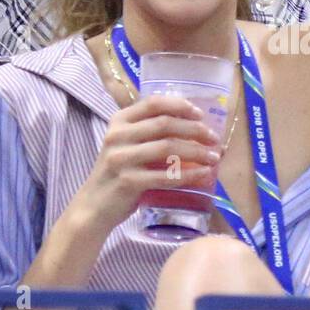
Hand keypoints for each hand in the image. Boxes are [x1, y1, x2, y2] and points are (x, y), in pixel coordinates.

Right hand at [72, 94, 221, 230]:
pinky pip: (166, 175)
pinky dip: (189, 174)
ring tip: (213, 157)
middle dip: (195, 130)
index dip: (180, 106)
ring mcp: (121, 158)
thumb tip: (198, 129)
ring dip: (197, 151)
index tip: (200, 115)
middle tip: (214, 139)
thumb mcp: (126, 145)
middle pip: (164, 124)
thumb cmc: (118, 173)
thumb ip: (150, 134)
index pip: (153, 103)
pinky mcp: (128, 181)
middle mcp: (117, 136)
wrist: (95, 205)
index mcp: (118, 121)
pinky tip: (203, 175)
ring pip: (168, 148)